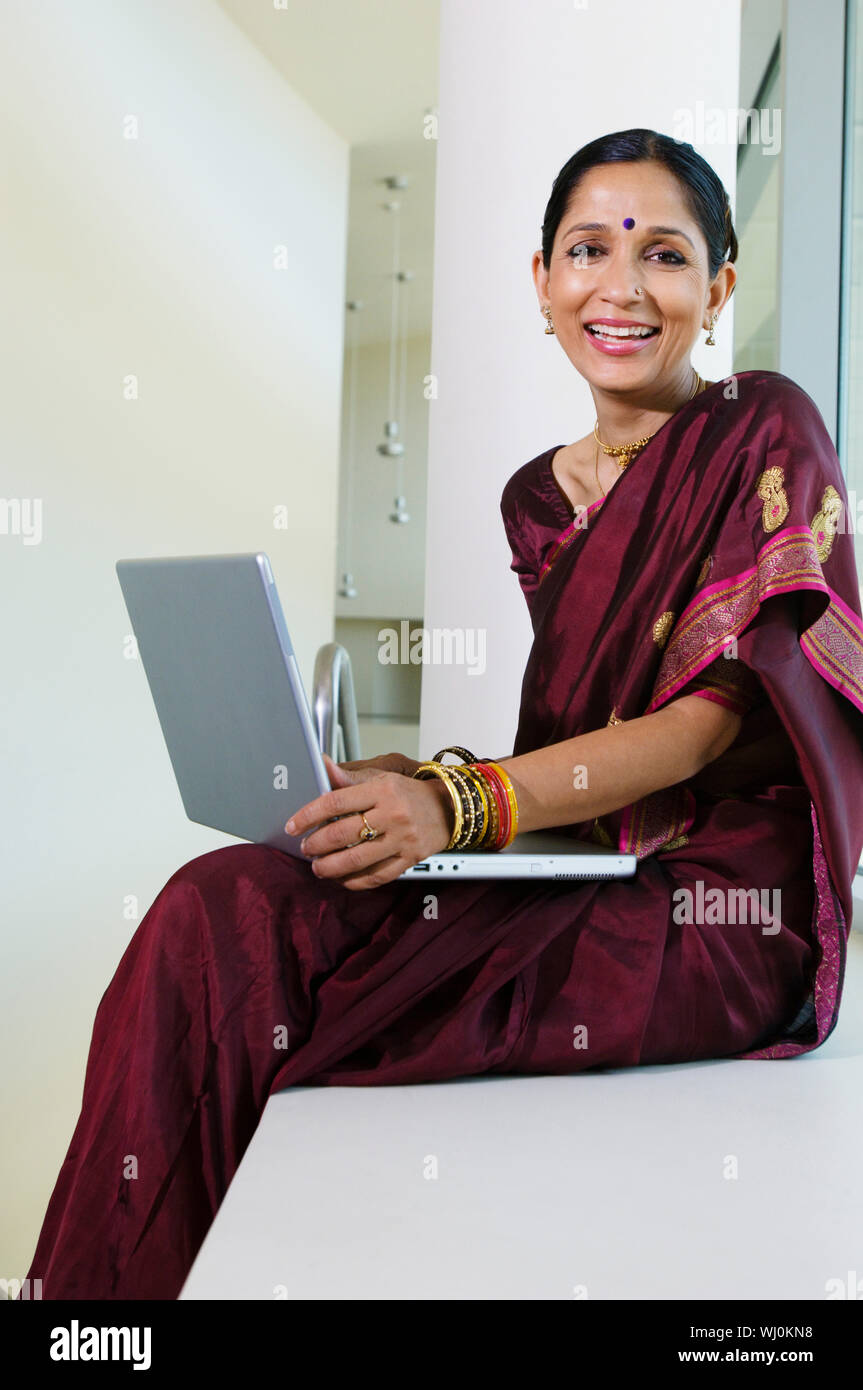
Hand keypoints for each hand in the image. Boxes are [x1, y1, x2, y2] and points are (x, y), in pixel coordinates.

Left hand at [285, 753, 451, 889]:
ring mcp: (402, 839)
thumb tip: (323, 766)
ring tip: (318, 867)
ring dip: (330, 867)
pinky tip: (342, 879)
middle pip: (343, 833)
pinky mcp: (410, 859)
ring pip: (357, 859)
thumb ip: (349, 778)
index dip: (309, 815)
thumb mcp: (381, 778)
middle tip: (305, 848)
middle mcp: (393, 814)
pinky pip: (377, 876)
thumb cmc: (410, 793)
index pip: (336, 802)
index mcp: (382, 790)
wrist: (449, 808)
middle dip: (316, 844)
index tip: (294, 826)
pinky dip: (354, 881)